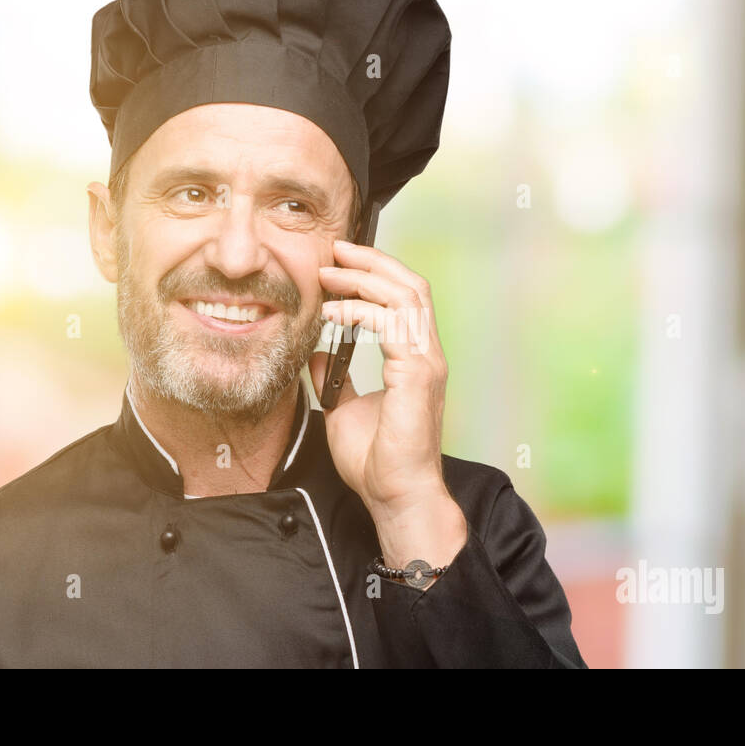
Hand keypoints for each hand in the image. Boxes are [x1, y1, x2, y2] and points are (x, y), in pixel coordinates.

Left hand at [308, 240, 466, 579]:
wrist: (394, 495)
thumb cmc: (376, 461)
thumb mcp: (343, 407)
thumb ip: (336, 375)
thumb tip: (317, 351)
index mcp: (414, 359)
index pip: (404, 298)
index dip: (375, 274)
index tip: (338, 263)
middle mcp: (427, 354)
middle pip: (410, 285)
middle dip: (372, 262)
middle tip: (334, 250)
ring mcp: (426, 362)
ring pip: (405, 296)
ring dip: (364, 278)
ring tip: (329, 274)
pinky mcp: (418, 374)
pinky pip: (392, 325)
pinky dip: (361, 311)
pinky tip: (333, 314)